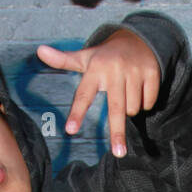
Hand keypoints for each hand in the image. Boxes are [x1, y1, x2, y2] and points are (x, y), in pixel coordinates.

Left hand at [36, 28, 160, 157]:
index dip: (77, 113)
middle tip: (119, 153)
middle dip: (117, 132)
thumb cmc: (105, 57)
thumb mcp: (85, 58)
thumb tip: (39, 51)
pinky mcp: (152, 74)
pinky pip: (148, 103)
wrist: (138, 38)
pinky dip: (145, 103)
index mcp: (95, 68)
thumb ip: (63, 60)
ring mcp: (135, 71)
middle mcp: (115, 69)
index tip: (70, 130)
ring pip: (133, 108)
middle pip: (116, 109)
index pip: (83, 95)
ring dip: (130, 109)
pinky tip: (140, 89)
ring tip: (127, 92)